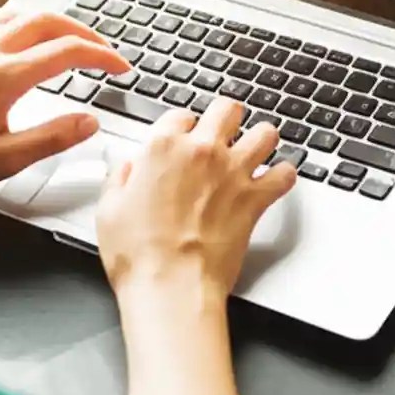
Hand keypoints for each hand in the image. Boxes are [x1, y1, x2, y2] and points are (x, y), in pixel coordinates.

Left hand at [0, 8, 129, 211]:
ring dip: (56, 23)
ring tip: (76, 41)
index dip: (102, 57)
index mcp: (2, 78)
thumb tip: (89, 121)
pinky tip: (29, 40)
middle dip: (85, 33)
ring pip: (22, 17)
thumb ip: (53, 138)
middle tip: (107, 53)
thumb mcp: (5, 160)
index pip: (66, 52)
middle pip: (48, 23)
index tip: (122, 69)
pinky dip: (25, 24)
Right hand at [96, 99, 296, 302]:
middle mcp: (202, 152)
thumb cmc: (139, 254)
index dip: (183, 126)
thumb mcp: (109, 208)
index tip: (184, 137)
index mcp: (163, 148)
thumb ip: (121, 178)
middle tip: (225, 131)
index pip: (181, 114)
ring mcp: (232, 172)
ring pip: (265, 133)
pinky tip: (275, 181)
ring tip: (256, 150)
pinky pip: (285, 174)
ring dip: (261, 140)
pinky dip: (283, 176)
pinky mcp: (255, 199)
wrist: (171, 285)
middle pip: (228, 109)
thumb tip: (129, 168)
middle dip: (227, 118)